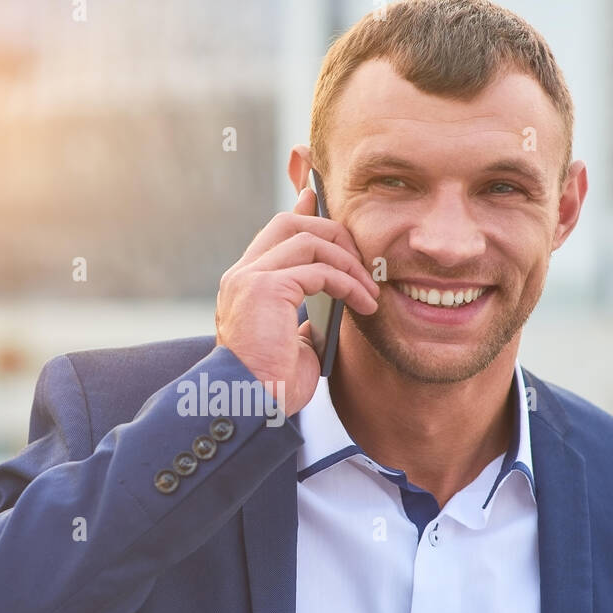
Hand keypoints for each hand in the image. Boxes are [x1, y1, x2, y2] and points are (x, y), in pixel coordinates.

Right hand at [214, 185, 379, 416]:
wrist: (252, 408)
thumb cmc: (272, 387)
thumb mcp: (292, 344)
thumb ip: (302, 317)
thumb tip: (328, 305)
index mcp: (244, 285)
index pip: (275, 234)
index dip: (304, 213)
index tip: (328, 204)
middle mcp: (242, 275)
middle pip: (289, 223)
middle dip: (333, 231)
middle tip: (363, 259)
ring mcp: (250, 279)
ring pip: (308, 239)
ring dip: (348, 261)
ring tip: (370, 290)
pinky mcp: (266, 289)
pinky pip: (319, 270)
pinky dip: (348, 283)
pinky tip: (364, 302)